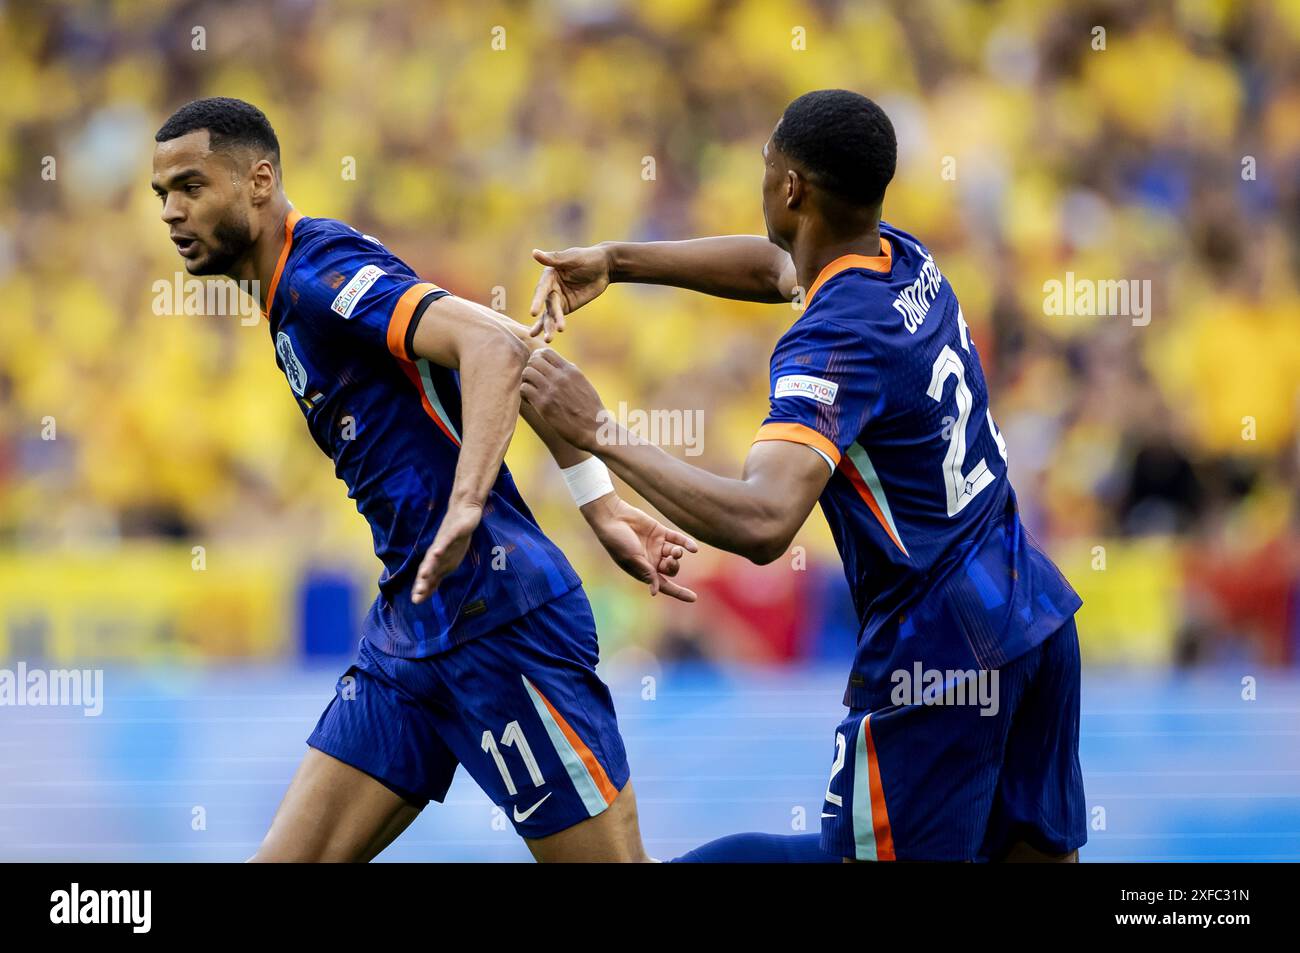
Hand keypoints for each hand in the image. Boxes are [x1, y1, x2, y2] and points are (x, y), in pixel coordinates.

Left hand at [411, 501, 481, 603]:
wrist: (463, 511)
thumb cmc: (456, 537)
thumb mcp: (450, 558)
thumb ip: (441, 570)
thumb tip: (432, 588)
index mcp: (439, 561)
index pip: (430, 577)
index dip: (424, 589)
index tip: (416, 602)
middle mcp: (438, 553)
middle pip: (429, 569)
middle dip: (423, 582)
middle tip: (417, 595)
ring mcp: (444, 542)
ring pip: (435, 557)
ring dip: (429, 567)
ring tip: (423, 576)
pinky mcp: (453, 532)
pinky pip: (446, 541)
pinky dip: (441, 548)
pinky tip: (437, 553)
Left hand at [520, 348, 605, 450]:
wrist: (594, 429)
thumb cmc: (590, 409)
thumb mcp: (584, 384)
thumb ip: (571, 373)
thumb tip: (562, 364)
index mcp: (571, 370)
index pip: (546, 351)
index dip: (538, 357)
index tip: (539, 367)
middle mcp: (560, 377)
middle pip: (534, 360)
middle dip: (530, 367)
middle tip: (533, 379)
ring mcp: (551, 390)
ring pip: (527, 372)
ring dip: (526, 380)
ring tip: (531, 389)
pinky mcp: (543, 405)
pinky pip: (524, 389)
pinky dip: (524, 393)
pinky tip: (531, 400)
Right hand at [528, 245, 612, 341]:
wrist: (605, 267)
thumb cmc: (588, 258)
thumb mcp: (573, 258)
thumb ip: (554, 259)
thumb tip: (534, 253)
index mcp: (549, 275)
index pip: (542, 290)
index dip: (537, 301)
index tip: (533, 313)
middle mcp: (550, 288)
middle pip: (547, 306)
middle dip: (547, 319)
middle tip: (545, 332)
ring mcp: (557, 299)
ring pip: (550, 314)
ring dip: (548, 327)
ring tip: (548, 339)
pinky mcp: (566, 306)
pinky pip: (558, 318)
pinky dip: (554, 326)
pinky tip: (548, 337)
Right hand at [583, 494, 698, 601]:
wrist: (613, 517)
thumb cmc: (618, 541)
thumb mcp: (632, 560)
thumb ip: (647, 573)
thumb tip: (655, 592)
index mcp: (643, 571)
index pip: (664, 585)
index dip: (679, 592)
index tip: (694, 598)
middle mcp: (651, 560)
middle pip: (671, 569)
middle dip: (673, 567)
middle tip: (668, 560)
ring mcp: (656, 545)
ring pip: (675, 554)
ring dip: (678, 555)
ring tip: (675, 551)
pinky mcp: (660, 532)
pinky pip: (678, 539)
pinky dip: (687, 543)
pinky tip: (694, 548)